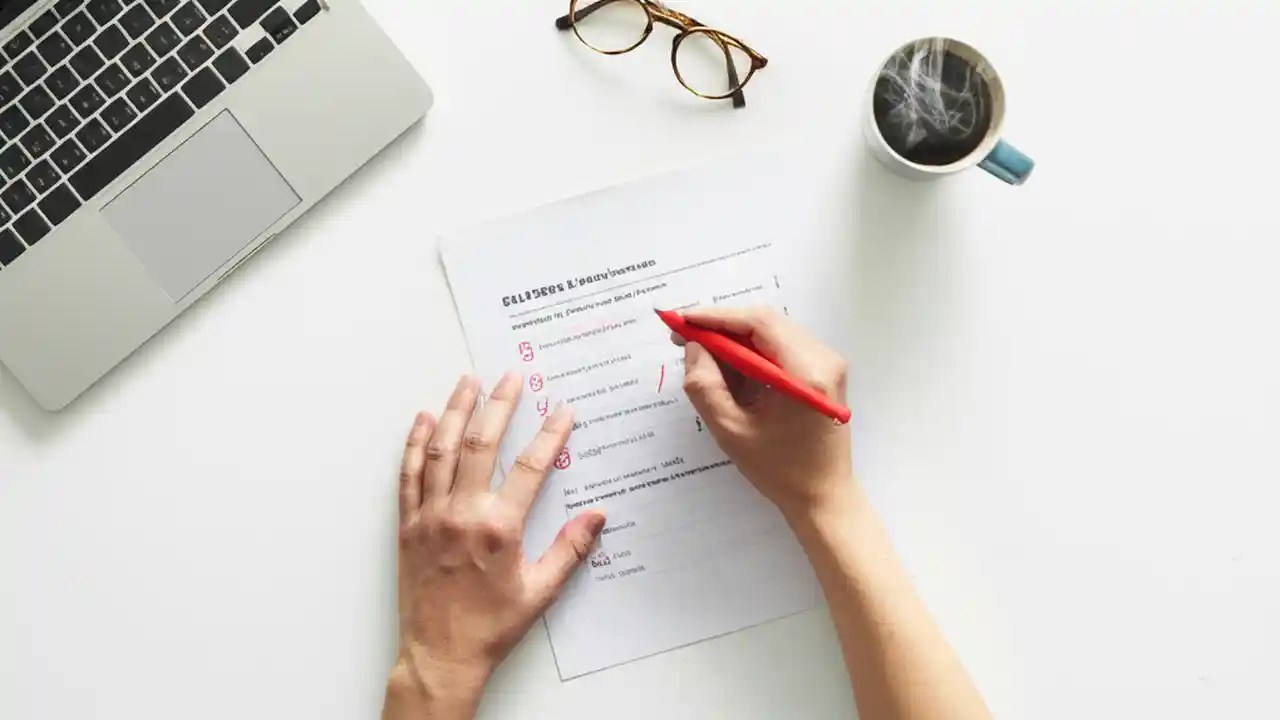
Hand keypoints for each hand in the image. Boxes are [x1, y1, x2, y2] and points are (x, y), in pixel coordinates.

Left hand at [383, 374, 605, 719]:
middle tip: (511, 377)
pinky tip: (422, 419)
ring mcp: (430, 516)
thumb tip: (597, 516)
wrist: (440, 655)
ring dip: (455, 411)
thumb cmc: (490, 627)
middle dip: (499, 405)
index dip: (550, 435)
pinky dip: (415, 443)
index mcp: (498, 528)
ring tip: (467, 382)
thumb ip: (570, 549)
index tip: (563, 411)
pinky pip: (409, 474)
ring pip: (441, 450)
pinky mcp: (408, 526)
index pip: (530, 467)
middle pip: (480, 444)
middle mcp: (461, 514)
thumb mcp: (540, 591)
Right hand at [676, 307, 854, 521]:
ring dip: (737, 338)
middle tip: (685, 339)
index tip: (682, 321)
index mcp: (805, 373)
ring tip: (703, 354)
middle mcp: (824, 359)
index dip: (716, 317)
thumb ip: (705, 386)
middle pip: (766, 322)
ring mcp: (828, 363)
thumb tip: (694, 347)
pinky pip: (783, 346)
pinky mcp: (825, 371)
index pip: (758, 323)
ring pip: (773, 332)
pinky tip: (730, 366)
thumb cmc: (779, 470)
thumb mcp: (731, 431)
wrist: (823, 496)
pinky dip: (754, 350)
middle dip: (722, 327)